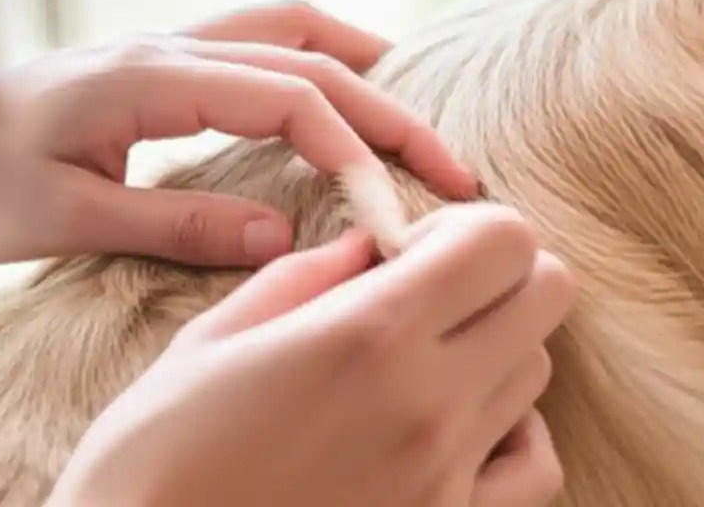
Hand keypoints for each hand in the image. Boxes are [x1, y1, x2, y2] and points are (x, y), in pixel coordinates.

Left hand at [0, 2, 476, 263]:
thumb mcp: (63, 220)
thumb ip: (175, 222)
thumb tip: (281, 229)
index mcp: (148, 78)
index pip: (289, 98)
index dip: (356, 153)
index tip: (397, 215)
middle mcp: (165, 47)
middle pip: (309, 53)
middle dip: (389, 106)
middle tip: (453, 163)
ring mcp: (163, 48)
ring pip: (290, 27)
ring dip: (363, 65)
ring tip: (418, 116)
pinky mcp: (159, 66)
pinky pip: (260, 42)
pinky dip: (318, 62)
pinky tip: (341, 100)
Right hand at [45, 204, 575, 506]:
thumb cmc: (156, 457)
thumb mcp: (213, 340)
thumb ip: (305, 277)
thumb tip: (367, 244)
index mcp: (368, 335)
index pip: (504, 240)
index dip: (466, 225)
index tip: (410, 247)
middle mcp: (428, 403)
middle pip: (547, 292)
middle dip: (497, 272)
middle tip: (426, 291)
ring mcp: (447, 477)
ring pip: (538, 370)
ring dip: (495, 345)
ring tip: (421, 359)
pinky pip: (535, 467)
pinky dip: (515, 433)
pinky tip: (459, 426)